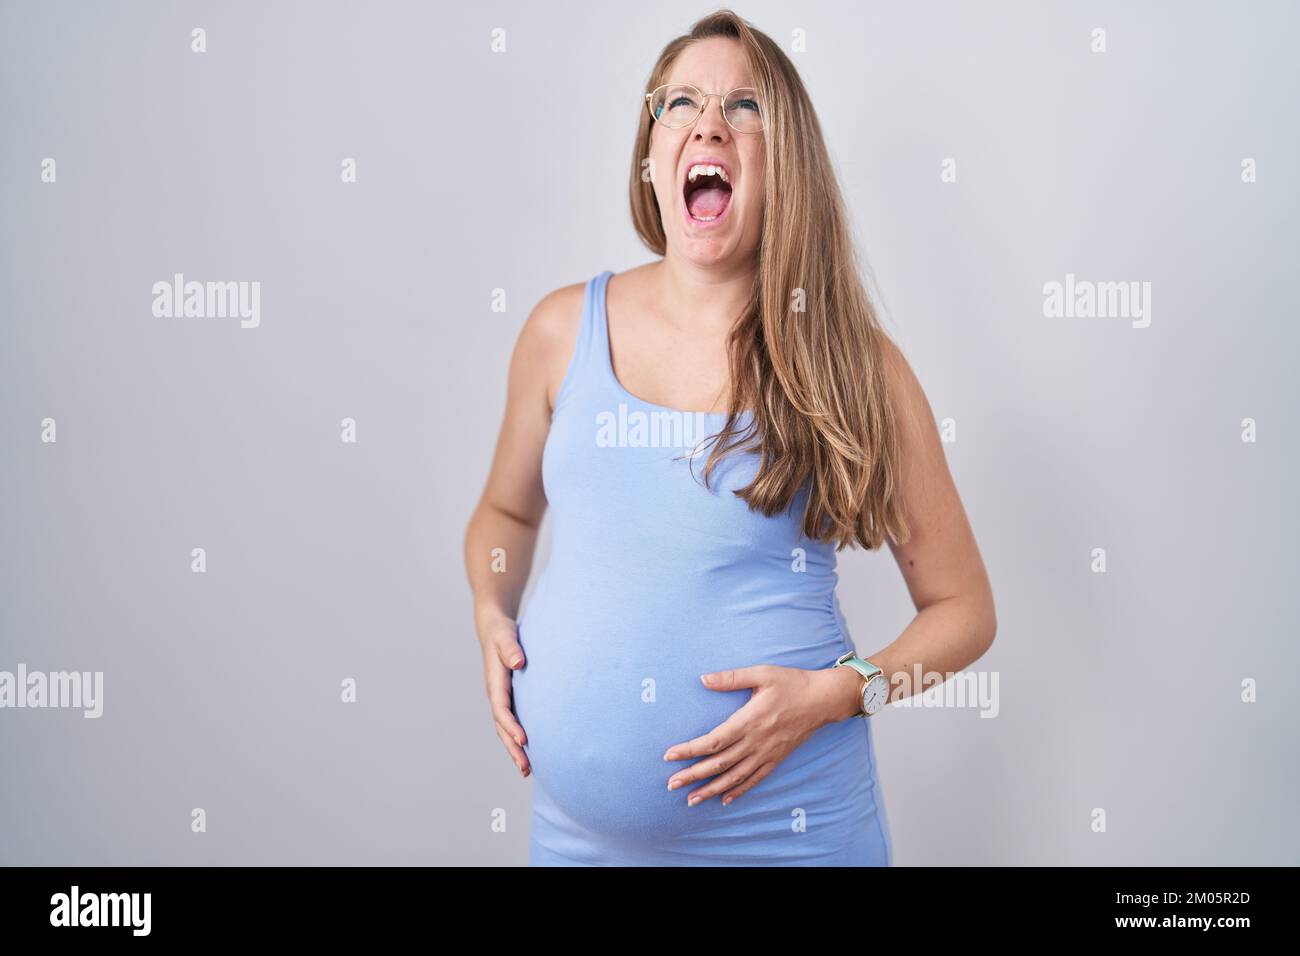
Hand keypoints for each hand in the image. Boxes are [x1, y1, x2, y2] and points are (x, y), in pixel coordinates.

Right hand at [477, 609, 530, 777]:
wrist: (495, 629)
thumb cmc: (501, 633)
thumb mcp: (505, 636)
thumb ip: (511, 649)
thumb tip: (518, 662)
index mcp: (495, 683)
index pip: (502, 709)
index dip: (511, 726)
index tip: (524, 740)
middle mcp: (497, 695)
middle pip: (502, 727)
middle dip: (513, 748)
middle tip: (526, 768)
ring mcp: (502, 699)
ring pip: (506, 729)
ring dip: (514, 749)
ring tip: (527, 770)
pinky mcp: (510, 699)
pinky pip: (512, 722)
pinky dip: (518, 738)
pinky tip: (530, 750)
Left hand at [662, 663, 863, 805]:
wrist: (824, 699)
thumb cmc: (792, 683)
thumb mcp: (762, 673)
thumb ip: (732, 678)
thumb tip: (704, 679)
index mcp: (749, 721)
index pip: (712, 741)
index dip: (689, 750)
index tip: (669, 756)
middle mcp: (756, 742)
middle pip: (719, 764)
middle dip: (693, 775)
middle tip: (671, 785)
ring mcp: (767, 753)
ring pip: (735, 777)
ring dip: (711, 789)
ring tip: (691, 799)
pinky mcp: (777, 758)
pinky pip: (755, 779)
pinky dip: (739, 791)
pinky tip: (724, 799)